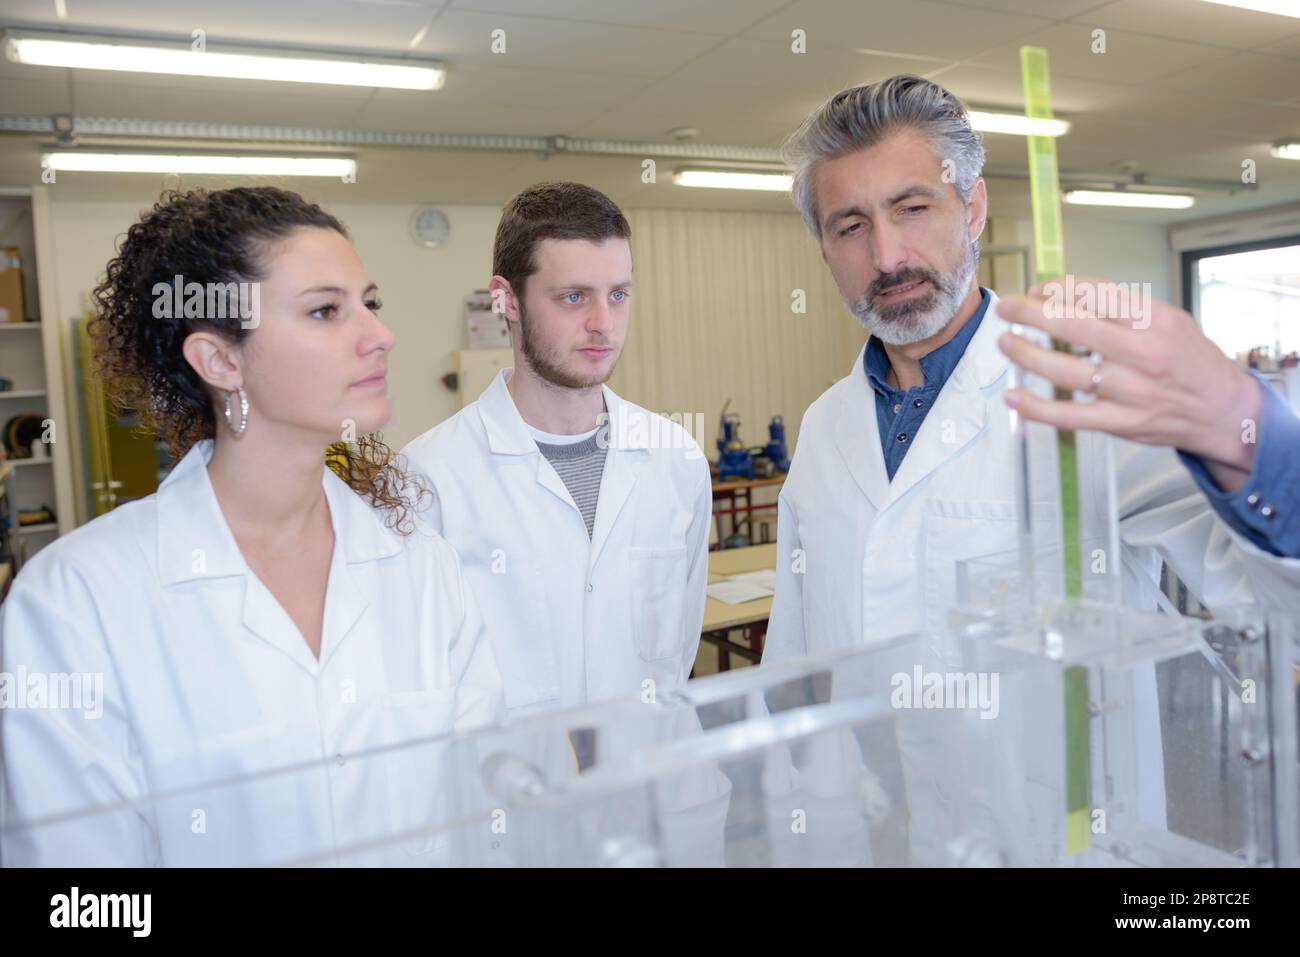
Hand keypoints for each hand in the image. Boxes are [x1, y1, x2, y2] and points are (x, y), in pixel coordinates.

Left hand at [995, 277, 1263, 492]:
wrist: (1223, 410)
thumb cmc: (1189, 361)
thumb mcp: (1169, 321)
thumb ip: (1123, 310)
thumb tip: (1066, 296)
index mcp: (1154, 321)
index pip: (1094, 294)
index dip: (1057, 288)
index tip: (1038, 289)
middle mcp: (1141, 354)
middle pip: (1073, 327)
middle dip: (1030, 313)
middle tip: (1006, 307)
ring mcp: (1129, 391)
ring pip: (1065, 371)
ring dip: (1026, 354)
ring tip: (1005, 342)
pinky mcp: (1119, 423)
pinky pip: (1069, 416)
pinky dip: (1036, 407)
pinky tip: (1014, 396)